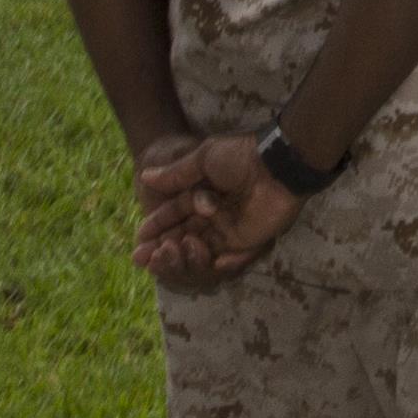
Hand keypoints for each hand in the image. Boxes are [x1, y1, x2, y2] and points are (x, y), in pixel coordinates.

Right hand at [133, 133, 307, 288]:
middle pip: (183, 234)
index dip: (157, 225)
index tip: (139, 239)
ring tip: (165, 253)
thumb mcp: (204, 159)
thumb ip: (176, 173)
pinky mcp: (247, 240)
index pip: (175, 213)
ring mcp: (230, 227)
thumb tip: (145, 175)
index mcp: (204, 192)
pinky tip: (199, 261)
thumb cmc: (241, 156)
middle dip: (162, 245)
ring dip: (181, 253)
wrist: (278, 163)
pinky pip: (228, 256)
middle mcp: (214, 212)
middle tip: (142, 257)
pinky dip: (215, 261)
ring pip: (200, 248)